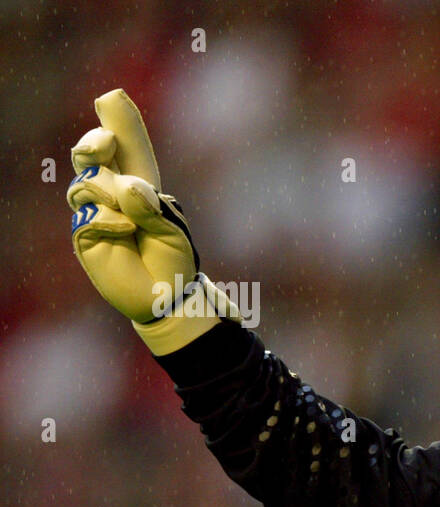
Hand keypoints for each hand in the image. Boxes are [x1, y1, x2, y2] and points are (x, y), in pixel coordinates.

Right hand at [67, 88, 200, 323]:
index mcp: (141, 185)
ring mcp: (96, 211)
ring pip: (88, 181)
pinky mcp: (85, 234)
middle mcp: (114, 193)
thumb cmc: (175, 261)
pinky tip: (126, 233)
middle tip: (105, 143)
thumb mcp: (172, 229)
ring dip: (111, 192)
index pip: (129, 148)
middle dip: (95, 141)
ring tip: (133, 219)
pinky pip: (90, 214)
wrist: (167, 297)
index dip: (120, 122)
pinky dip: (110, 220)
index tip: (112, 97)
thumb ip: (151, 206)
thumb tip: (125, 186)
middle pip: (92, 154)